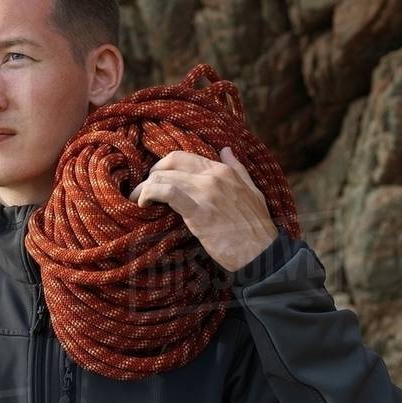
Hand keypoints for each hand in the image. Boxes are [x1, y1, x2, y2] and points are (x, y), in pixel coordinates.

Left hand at [128, 146, 278, 272]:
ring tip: (139, 200)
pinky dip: (149, 195)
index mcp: (224, 170)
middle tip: (144, 189)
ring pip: (164, 177)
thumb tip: (226, 150)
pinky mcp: (198, 211)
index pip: (184, 157)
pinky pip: (166, 193)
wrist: (262, 252)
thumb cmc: (256, 227)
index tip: (156, 179)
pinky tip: (144, 204)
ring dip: (145, 188)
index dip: (165, 166)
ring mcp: (206, 191)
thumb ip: (238, 168)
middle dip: (152, 174)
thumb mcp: (252, 190)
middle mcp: (213, 176)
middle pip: (171, 162)